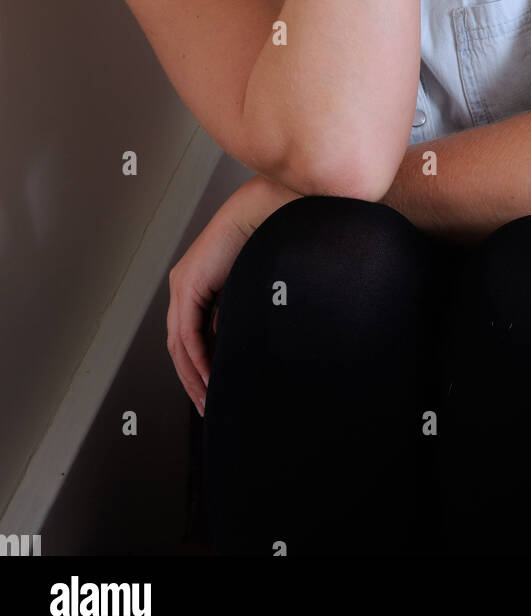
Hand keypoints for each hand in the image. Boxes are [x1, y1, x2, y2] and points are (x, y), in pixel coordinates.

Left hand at [166, 173, 303, 415]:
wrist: (265, 210)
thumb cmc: (266, 238)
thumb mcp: (249, 285)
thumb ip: (238, 311)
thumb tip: (239, 340)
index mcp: (196, 284)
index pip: (190, 337)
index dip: (198, 368)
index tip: (212, 391)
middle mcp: (183, 286)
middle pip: (179, 346)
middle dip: (192, 380)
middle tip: (206, 406)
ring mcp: (182, 286)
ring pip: (179, 345)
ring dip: (193, 375)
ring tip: (208, 399)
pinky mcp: (188, 286)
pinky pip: (187, 334)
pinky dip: (197, 358)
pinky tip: (209, 376)